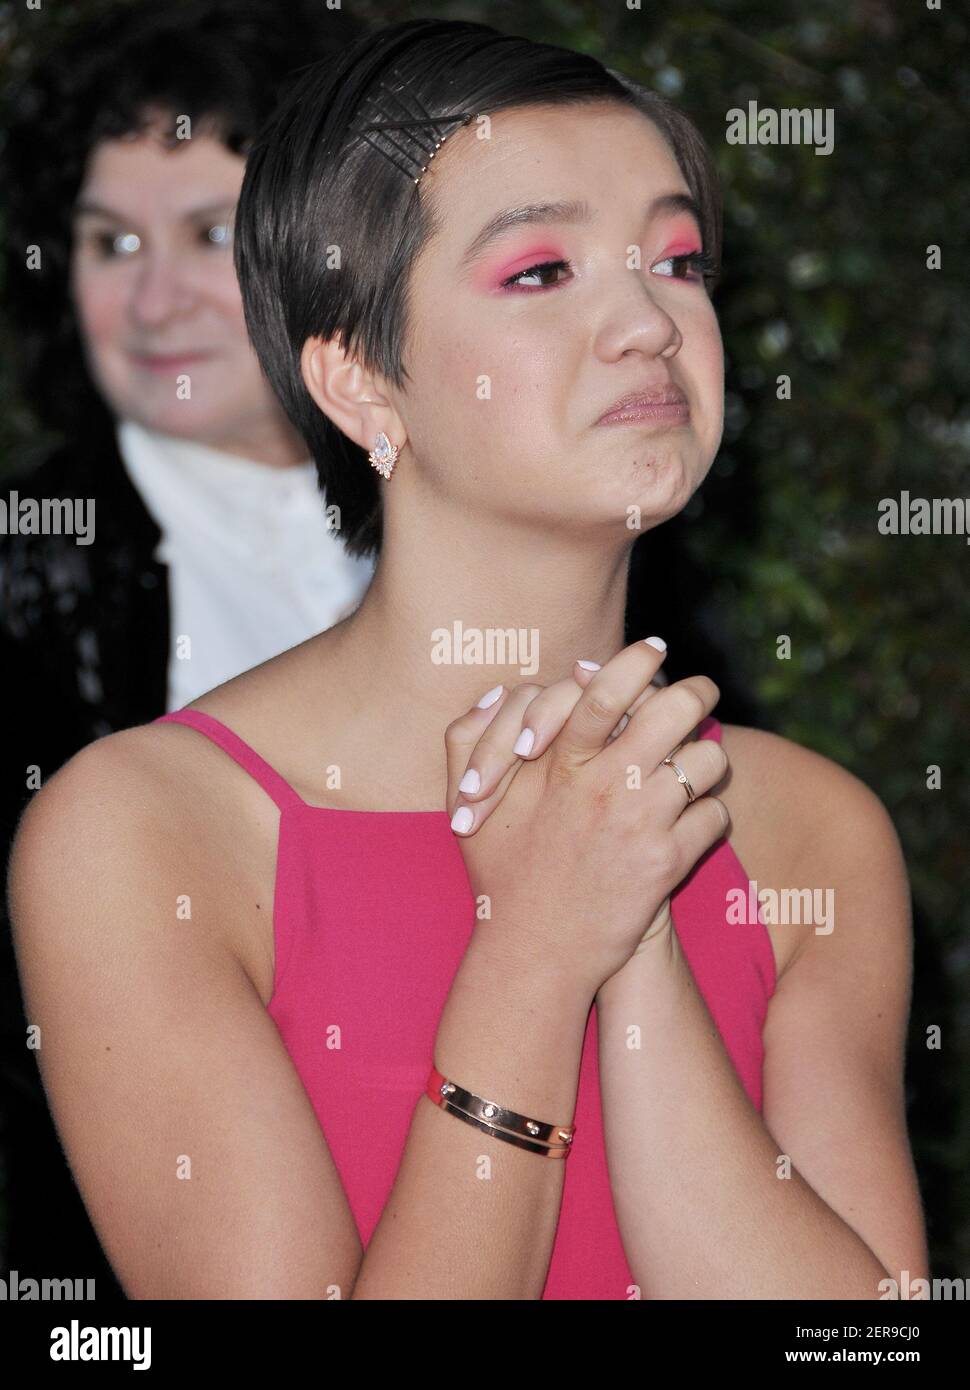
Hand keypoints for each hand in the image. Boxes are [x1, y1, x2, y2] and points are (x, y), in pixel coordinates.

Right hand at [442, 639, 729, 993]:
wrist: (534, 953)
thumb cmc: (500, 872)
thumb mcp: (467, 803)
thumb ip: (469, 737)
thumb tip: (499, 691)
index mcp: (557, 763)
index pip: (605, 691)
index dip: (637, 660)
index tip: (655, 648)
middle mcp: (602, 786)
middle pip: (675, 710)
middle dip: (697, 693)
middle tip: (702, 693)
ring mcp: (639, 823)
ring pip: (705, 762)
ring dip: (706, 761)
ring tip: (695, 767)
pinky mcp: (666, 864)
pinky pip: (714, 818)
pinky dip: (710, 817)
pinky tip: (692, 823)